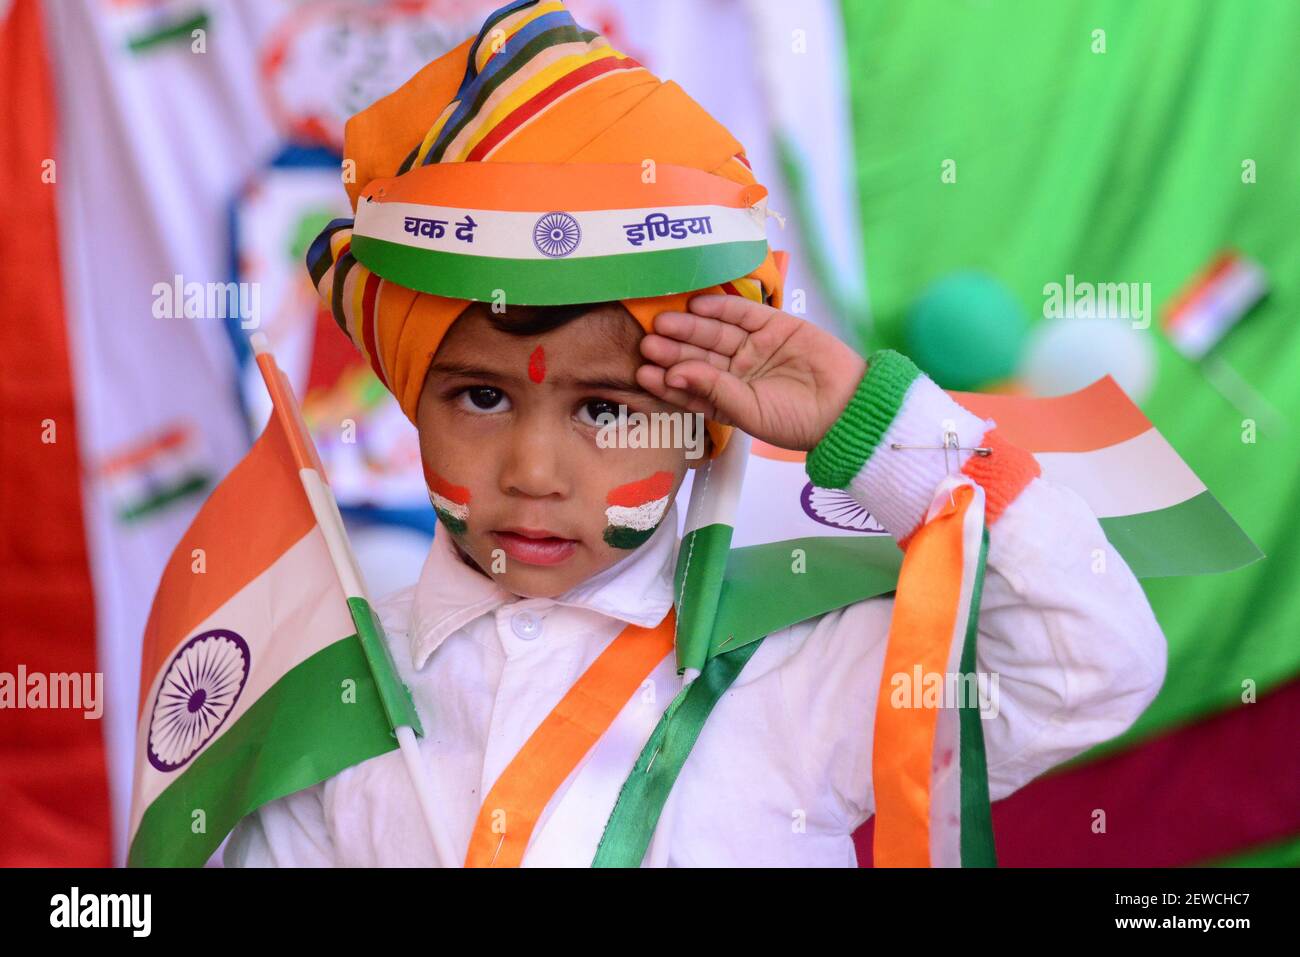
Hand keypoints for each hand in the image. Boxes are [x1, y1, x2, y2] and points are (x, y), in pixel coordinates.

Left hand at [636, 294, 866, 451]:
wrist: (847, 407)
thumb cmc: (798, 421)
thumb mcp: (750, 412)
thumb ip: (714, 391)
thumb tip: (675, 373)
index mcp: (728, 398)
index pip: (691, 385)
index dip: (667, 379)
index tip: (644, 373)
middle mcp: (737, 371)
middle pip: (699, 355)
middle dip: (674, 349)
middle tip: (649, 342)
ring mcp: (754, 346)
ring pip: (715, 333)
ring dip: (690, 327)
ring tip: (665, 322)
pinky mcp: (774, 325)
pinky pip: (743, 313)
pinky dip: (721, 308)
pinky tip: (697, 305)